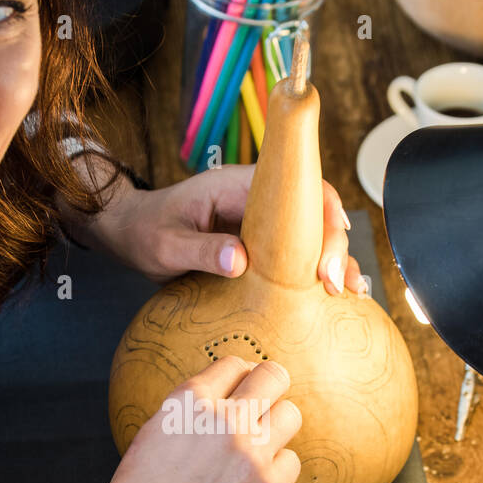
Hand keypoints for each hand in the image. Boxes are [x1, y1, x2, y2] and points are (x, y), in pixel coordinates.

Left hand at [88, 165, 366, 296]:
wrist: (130, 232)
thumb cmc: (145, 232)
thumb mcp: (165, 245)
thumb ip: (201, 250)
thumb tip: (241, 261)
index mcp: (238, 186)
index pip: (298, 189)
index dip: (322, 221)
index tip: (323, 263)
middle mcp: (258, 199)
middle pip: (315, 211)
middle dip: (335, 246)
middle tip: (336, 286)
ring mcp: (262, 222)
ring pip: (311, 232)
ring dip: (333, 260)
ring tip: (352, 292)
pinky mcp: (260, 244)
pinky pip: (295, 252)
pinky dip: (315, 271)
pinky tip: (333, 296)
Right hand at [92, 356, 301, 482]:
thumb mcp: (153, 432)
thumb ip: (193, 408)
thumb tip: (230, 391)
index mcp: (189, 401)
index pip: (235, 365)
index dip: (239, 379)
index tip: (239, 392)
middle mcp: (224, 421)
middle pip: (274, 377)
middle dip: (268, 389)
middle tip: (261, 408)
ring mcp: (251, 455)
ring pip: (291, 415)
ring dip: (275, 428)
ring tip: (254, 450)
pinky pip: (291, 461)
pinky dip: (276, 469)